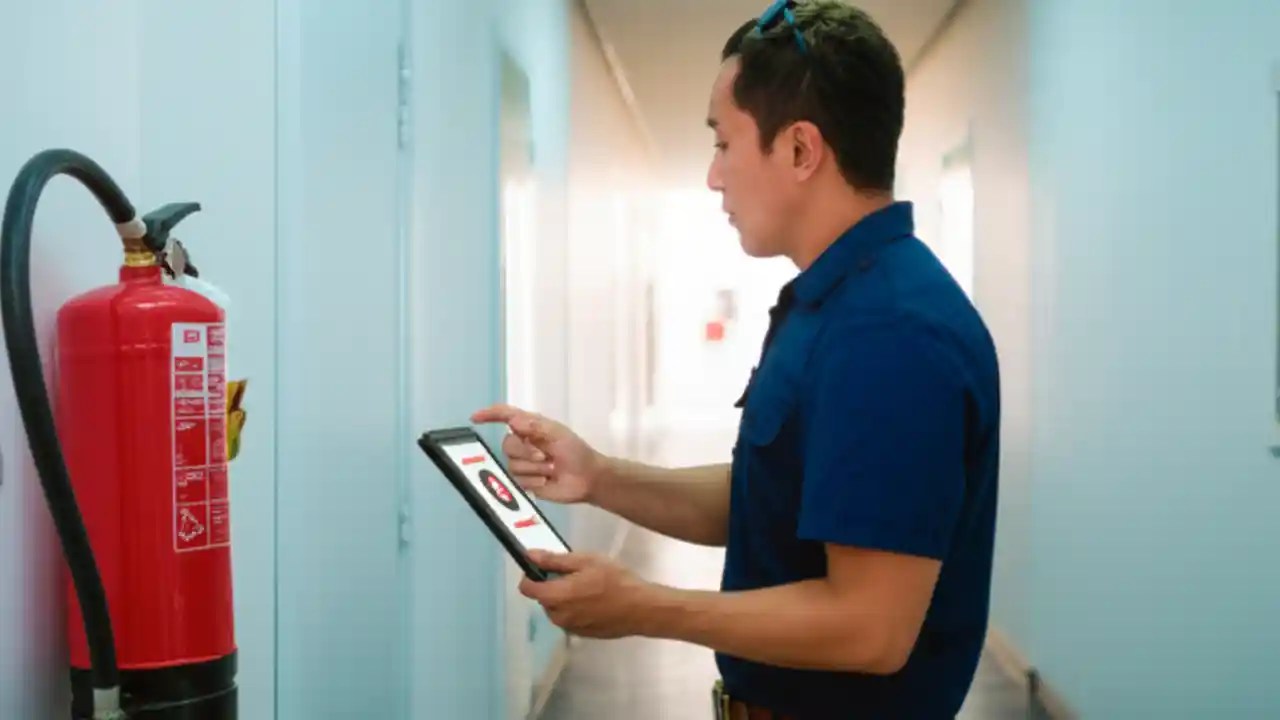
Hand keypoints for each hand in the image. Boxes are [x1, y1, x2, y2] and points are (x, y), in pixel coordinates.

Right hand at [471, 403, 604, 503]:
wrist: (587, 478)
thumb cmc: (576, 451)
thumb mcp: (559, 434)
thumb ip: (536, 426)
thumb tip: (512, 422)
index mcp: (530, 427)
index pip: (505, 416)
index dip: (490, 415)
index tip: (475, 418)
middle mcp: (522, 444)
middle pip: (507, 445)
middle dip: (526, 451)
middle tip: (545, 455)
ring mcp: (522, 464)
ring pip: (512, 465)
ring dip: (534, 468)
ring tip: (551, 468)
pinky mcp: (524, 483)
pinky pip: (518, 481)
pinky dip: (535, 481)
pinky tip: (547, 480)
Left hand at [519, 550, 656, 638]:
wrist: (641, 608)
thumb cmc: (614, 580)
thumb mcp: (585, 561)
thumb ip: (554, 559)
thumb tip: (529, 555)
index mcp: (554, 597)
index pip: (526, 588)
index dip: (531, 574)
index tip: (545, 566)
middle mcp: (557, 616)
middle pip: (543, 598)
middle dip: (552, 585)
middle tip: (576, 573)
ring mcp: (570, 628)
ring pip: (558, 609)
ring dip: (565, 598)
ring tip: (589, 586)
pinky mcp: (583, 634)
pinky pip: (570, 618)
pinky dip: (576, 609)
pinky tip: (596, 601)